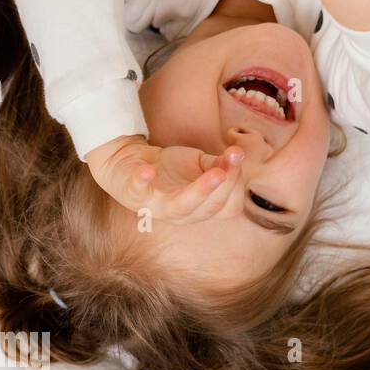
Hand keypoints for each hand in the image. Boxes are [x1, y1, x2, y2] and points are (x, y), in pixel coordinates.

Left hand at [85, 133, 243, 220]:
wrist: (132, 161)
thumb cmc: (170, 168)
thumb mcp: (200, 163)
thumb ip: (220, 163)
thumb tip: (238, 154)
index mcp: (200, 210)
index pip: (227, 207)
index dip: (236, 184)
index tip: (237, 155)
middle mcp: (180, 214)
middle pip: (208, 209)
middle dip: (224, 187)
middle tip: (233, 161)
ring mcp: (155, 206)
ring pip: (179, 208)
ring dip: (199, 192)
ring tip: (216, 173)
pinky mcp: (132, 194)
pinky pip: (137, 191)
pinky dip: (142, 181)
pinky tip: (148, 170)